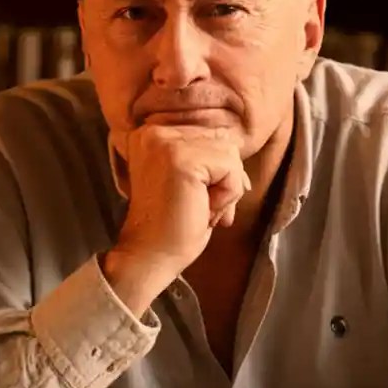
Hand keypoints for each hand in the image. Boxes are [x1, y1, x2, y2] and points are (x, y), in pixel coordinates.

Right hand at [103, 125, 250, 313]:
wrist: (151, 256)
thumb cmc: (173, 224)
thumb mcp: (192, 179)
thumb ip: (206, 157)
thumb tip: (236, 148)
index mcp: (153, 133)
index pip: (211, 136)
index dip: (219, 171)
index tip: (201, 199)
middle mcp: (154, 131)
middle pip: (223, 143)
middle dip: (224, 180)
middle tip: (200, 208)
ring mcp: (165, 143)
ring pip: (229, 155)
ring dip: (226, 190)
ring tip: (200, 209)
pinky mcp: (180, 159)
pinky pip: (230, 169)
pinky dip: (227, 196)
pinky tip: (203, 210)